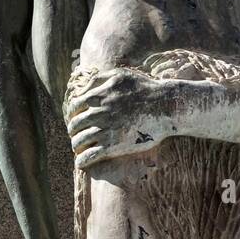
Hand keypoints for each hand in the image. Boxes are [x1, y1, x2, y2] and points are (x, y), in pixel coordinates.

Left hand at [65, 68, 190, 170]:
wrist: (166, 106)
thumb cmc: (145, 88)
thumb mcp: (120, 75)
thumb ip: (98, 79)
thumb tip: (81, 89)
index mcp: (98, 96)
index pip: (74, 107)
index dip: (73, 115)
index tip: (76, 120)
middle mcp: (99, 113)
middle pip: (75, 125)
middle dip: (74, 131)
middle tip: (77, 135)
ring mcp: (105, 130)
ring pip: (80, 141)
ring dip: (76, 146)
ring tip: (78, 149)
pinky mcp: (113, 146)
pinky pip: (90, 156)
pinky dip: (82, 161)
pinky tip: (81, 162)